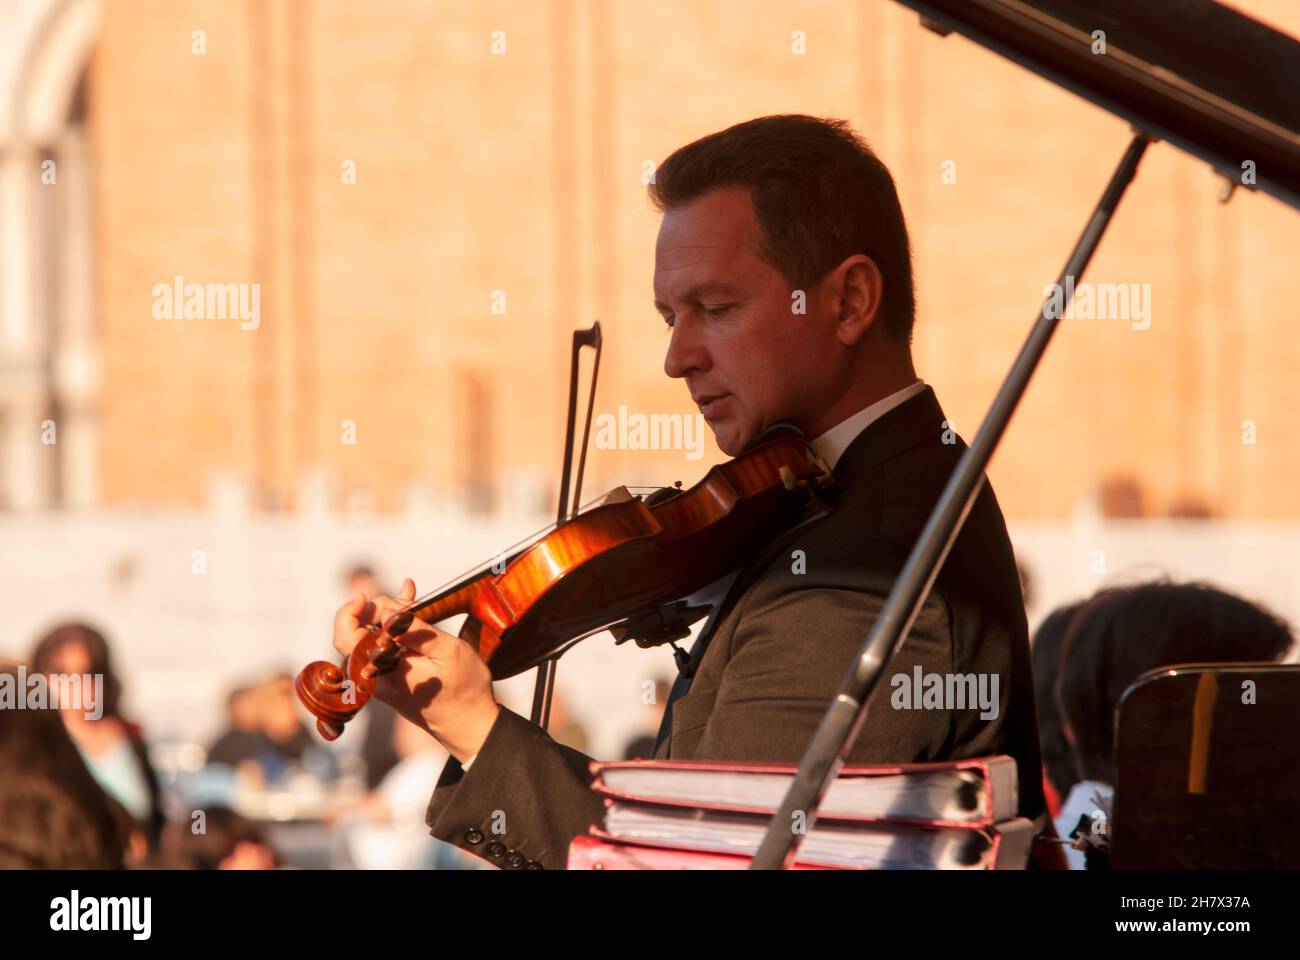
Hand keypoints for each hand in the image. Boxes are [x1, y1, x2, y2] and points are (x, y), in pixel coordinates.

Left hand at [332, 578, 499, 761]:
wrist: (469, 725)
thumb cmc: (464, 688)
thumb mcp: (447, 651)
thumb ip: (415, 629)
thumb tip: (386, 609)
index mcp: (385, 672)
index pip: (347, 638)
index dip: (350, 613)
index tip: (367, 597)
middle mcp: (377, 679)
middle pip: (356, 635)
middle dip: (376, 608)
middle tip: (404, 595)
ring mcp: (383, 681)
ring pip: (371, 640)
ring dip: (387, 615)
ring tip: (409, 595)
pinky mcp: (392, 680)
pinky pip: (383, 650)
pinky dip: (393, 628)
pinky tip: (409, 613)